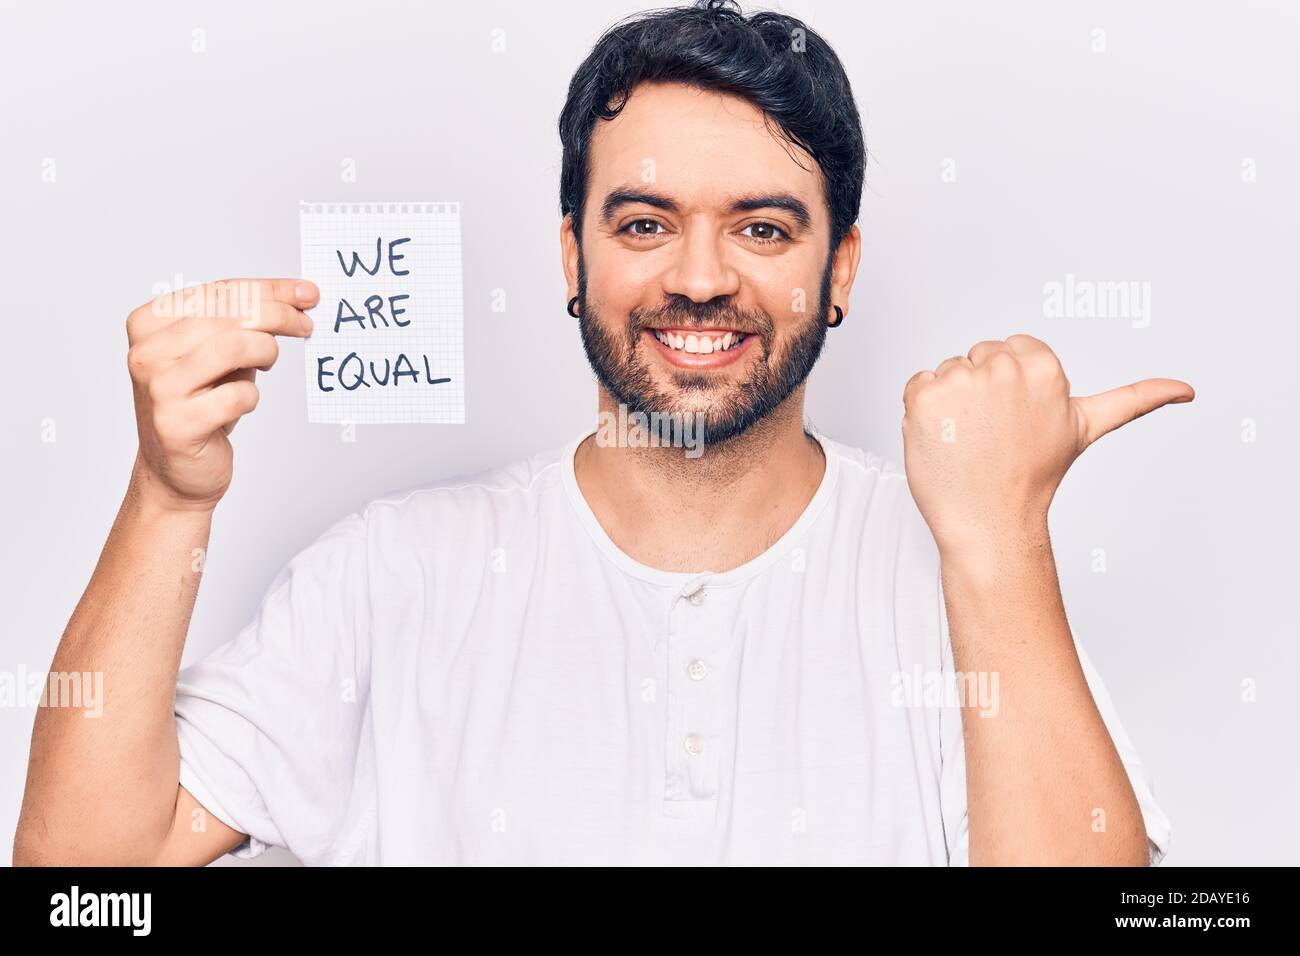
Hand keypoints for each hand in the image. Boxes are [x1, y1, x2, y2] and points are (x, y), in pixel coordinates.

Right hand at [126, 277, 317, 511]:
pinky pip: (238, 396)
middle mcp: (147, 352)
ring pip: (233, 346)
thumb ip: (245, 322)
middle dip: (278, 315)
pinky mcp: (177, 424)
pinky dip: (251, 397)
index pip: (219, 292)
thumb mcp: (218, 353)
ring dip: (266, 351)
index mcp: (149, 323)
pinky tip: (241, 403)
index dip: (269, 289)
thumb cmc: (202, 404)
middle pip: (228, 314)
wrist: (176, 469)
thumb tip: (299, 297)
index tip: (306, 292)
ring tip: (268, 363)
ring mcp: (159, 389)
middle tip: (305, 324)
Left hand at [901, 334, 1193, 556]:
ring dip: (951, 404)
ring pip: (947, 372)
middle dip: (980, 391)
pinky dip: (922, 412)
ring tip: (970, 440)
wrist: (990, 524)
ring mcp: (961, 381)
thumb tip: (1185, 390)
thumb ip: (1134, 399)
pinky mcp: (923, 398)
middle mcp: (1004, 367)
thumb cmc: (1032, 479)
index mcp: (1042, 366)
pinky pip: (916, 385)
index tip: (1016, 420)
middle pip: (977, 357)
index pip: (1010, 348)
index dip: (1009, 387)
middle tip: (992, 435)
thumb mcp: (1084, 428)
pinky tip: (944, 439)